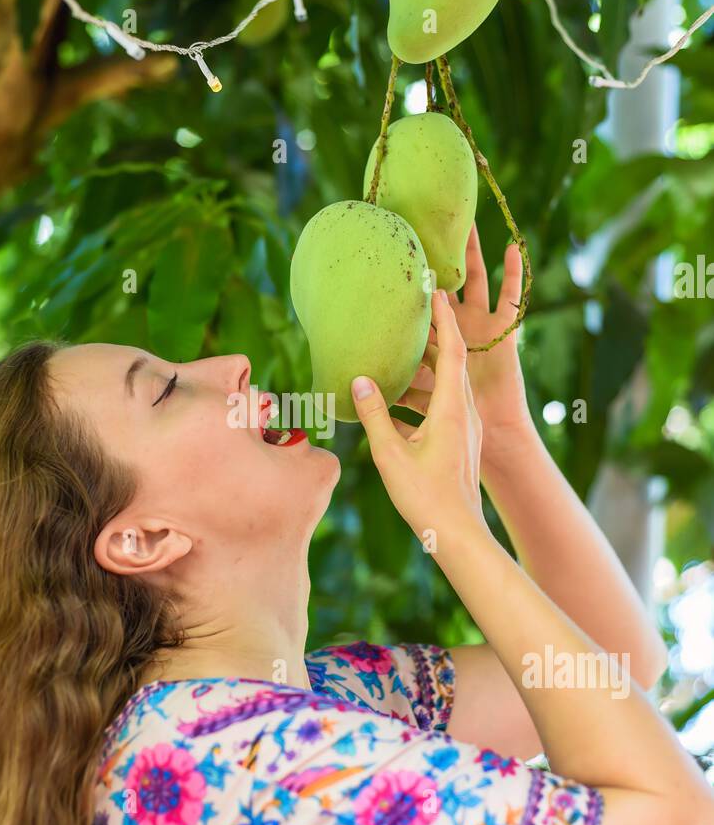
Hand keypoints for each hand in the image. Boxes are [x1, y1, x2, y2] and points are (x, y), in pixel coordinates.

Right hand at [351, 290, 485, 544]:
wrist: (458, 533)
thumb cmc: (425, 496)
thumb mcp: (390, 454)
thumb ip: (374, 414)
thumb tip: (359, 379)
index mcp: (451, 409)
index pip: (452, 351)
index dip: (444, 319)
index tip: (435, 291)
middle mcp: (464, 413)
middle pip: (455, 361)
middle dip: (440, 332)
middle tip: (422, 308)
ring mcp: (465, 428)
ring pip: (450, 383)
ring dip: (434, 361)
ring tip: (411, 344)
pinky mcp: (461, 442)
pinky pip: (446, 404)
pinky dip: (429, 389)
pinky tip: (404, 396)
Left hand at [398, 224, 533, 464]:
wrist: (486, 454)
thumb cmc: (444, 444)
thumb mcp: (407, 416)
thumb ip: (385, 400)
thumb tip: (355, 382)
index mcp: (437, 351)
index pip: (419, 317)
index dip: (409, 295)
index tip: (392, 268)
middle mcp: (461, 337)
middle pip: (447, 292)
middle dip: (436, 265)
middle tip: (421, 231)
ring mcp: (484, 332)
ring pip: (478, 285)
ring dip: (473, 256)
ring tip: (464, 224)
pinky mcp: (505, 336)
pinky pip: (511, 301)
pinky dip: (514, 275)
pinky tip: (512, 247)